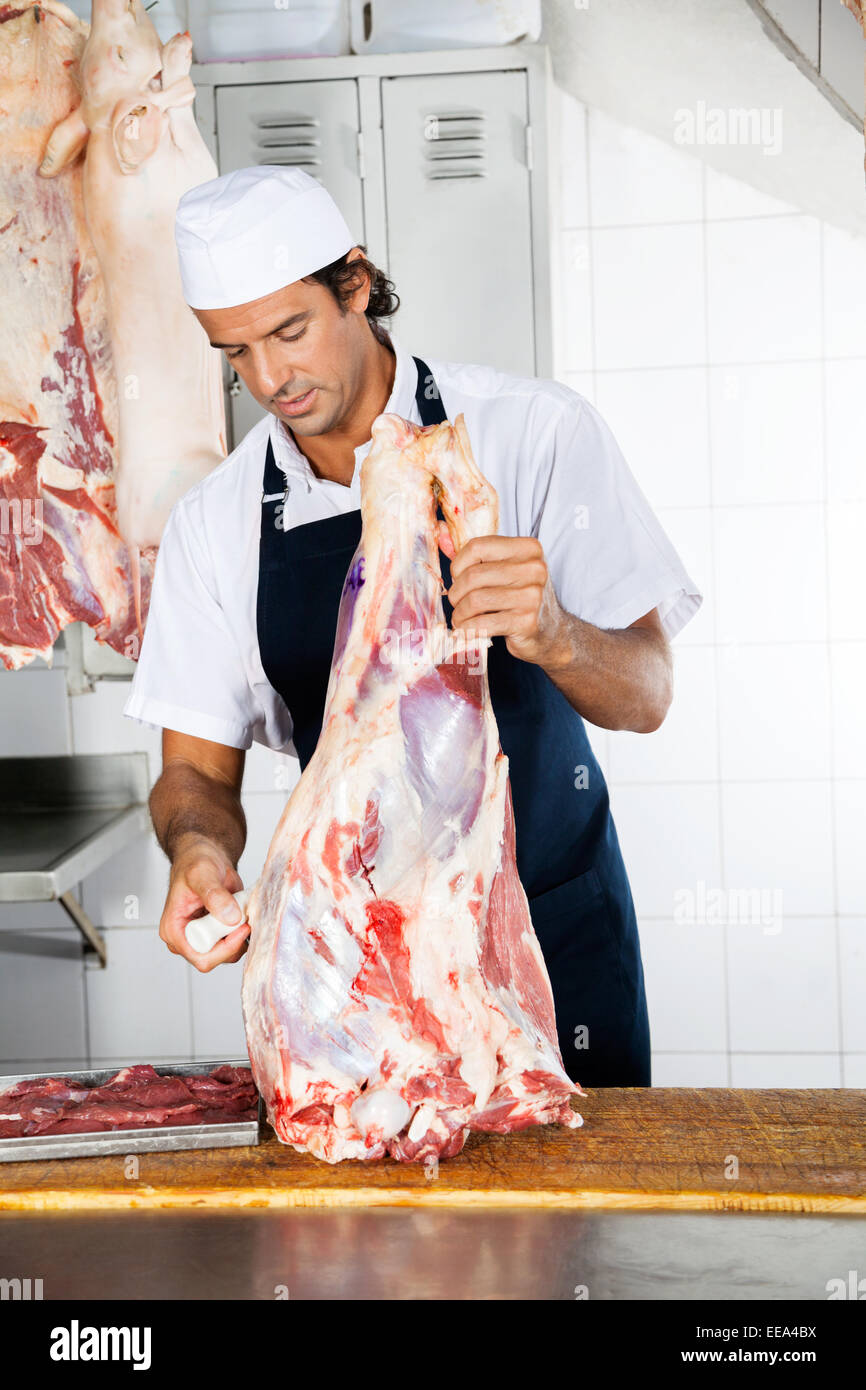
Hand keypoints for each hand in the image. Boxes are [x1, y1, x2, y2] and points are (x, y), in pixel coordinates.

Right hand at [159, 836, 249, 972]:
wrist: (206, 856)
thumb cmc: (195, 862)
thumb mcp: (202, 874)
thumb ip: (214, 895)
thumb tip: (230, 917)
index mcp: (174, 930)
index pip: (200, 957)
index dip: (224, 948)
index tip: (241, 927)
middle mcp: (187, 938)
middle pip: (216, 958)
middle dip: (235, 941)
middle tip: (244, 916)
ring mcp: (204, 937)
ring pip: (229, 953)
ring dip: (241, 935)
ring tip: (242, 909)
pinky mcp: (218, 933)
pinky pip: (236, 943)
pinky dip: (245, 931)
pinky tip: (246, 913)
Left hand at [445, 535, 566, 665]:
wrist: (552, 632)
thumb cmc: (520, 598)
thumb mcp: (507, 570)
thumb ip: (478, 556)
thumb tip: (441, 535)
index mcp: (528, 549)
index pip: (478, 546)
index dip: (458, 564)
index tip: (457, 578)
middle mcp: (534, 569)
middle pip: (474, 575)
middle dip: (456, 593)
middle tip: (456, 603)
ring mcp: (533, 596)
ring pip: (475, 600)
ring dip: (460, 613)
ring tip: (460, 619)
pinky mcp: (527, 622)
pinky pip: (483, 623)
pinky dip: (467, 628)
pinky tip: (466, 630)